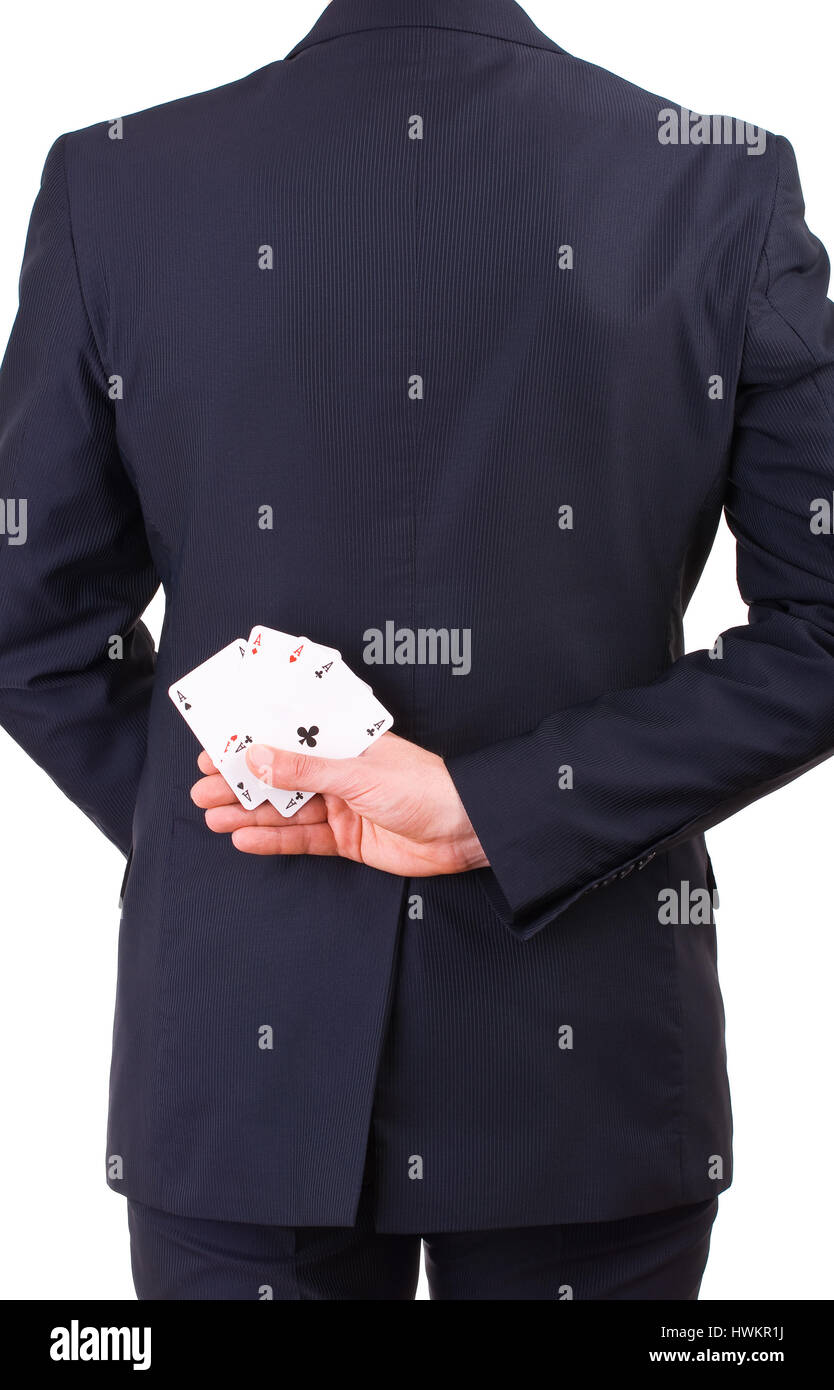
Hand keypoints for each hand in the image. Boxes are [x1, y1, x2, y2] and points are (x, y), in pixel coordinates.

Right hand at [189, 731, 488, 876]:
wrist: (466, 831)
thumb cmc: (425, 787)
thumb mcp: (358, 773)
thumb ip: (305, 769)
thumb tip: (257, 758)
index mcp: (344, 741)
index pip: (288, 735)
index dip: (251, 740)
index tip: (215, 746)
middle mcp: (339, 771)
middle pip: (278, 775)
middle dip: (240, 782)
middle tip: (202, 789)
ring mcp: (342, 805)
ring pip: (285, 809)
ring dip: (249, 812)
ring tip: (212, 815)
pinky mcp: (347, 838)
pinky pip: (302, 838)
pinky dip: (273, 839)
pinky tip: (244, 839)